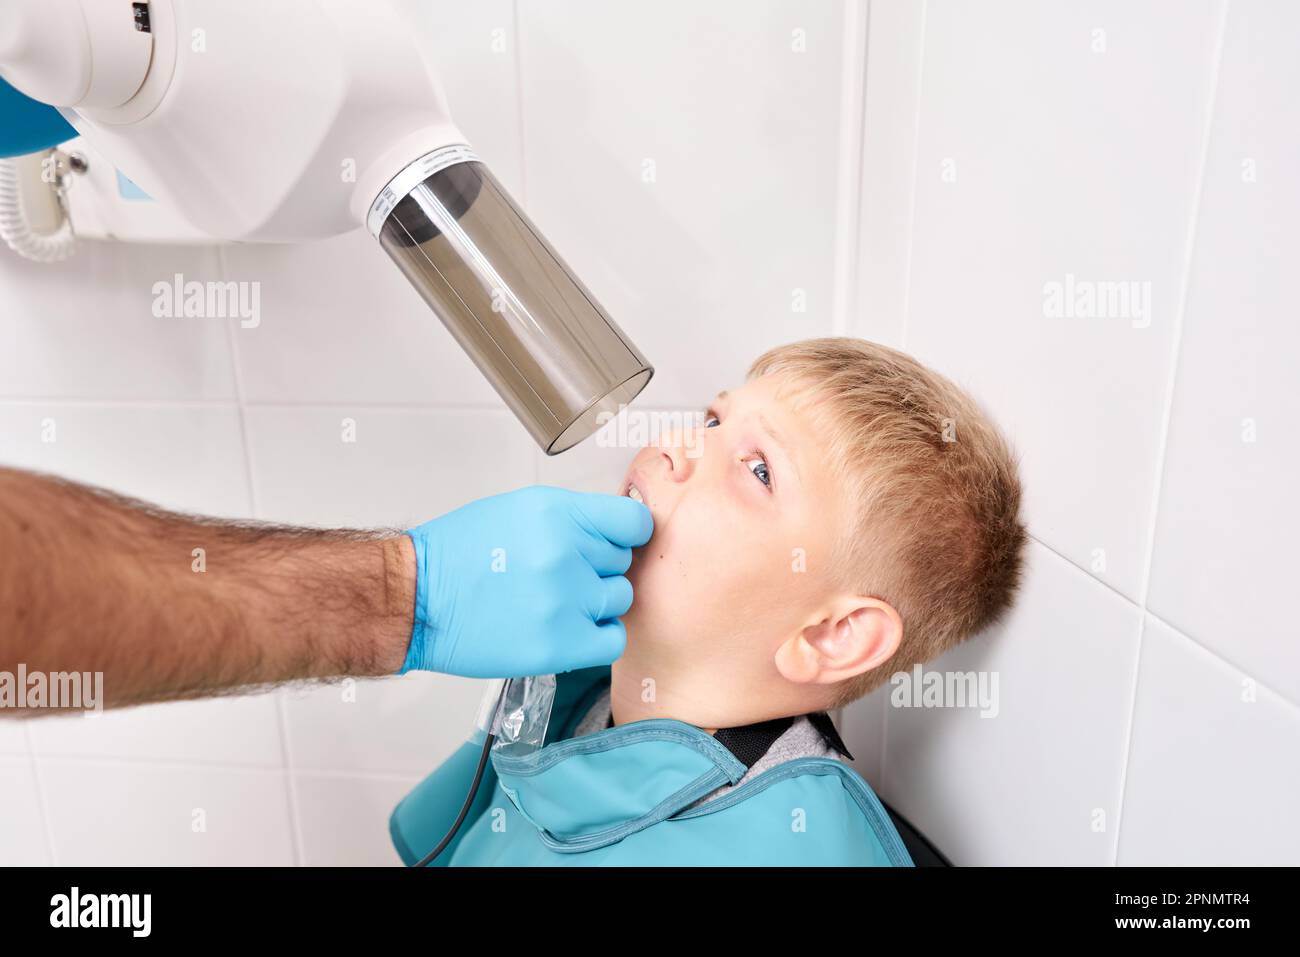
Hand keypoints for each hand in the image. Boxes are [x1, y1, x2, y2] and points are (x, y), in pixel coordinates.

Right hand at [401, 485, 652, 677]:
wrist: (418, 598)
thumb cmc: (461, 554)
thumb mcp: (520, 509)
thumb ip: (572, 518)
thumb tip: (614, 531)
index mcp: (556, 512)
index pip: (634, 522)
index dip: (626, 534)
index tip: (614, 543)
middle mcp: (565, 553)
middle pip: (623, 562)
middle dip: (600, 568)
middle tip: (564, 576)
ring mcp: (564, 601)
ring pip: (620, 599)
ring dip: (597, 603)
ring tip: (560, 603)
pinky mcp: (559, 644)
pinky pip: (612, 640)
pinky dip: (598, 637)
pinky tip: (572, 630)